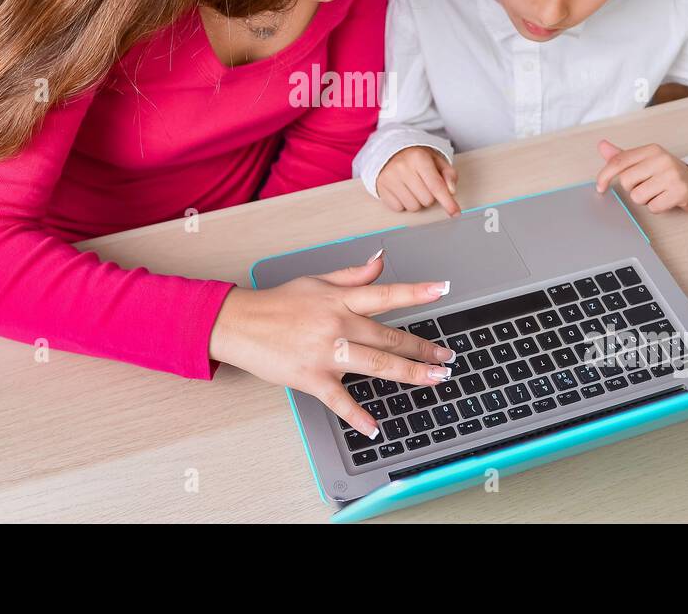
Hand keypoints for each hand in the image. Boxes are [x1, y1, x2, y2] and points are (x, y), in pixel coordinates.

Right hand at [209, 251, 453, 437]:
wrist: (240, 323)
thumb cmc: (277, 303)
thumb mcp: (317, 281)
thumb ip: (353, 275)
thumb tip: (381, 261)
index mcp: (341, 299)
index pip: (386, 293)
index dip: (417, 291)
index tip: (443, 290)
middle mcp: (339, 324)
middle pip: (390, 336)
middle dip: (423, 347)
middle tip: (447, 355)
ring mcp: (327, 353)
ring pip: (378, 364)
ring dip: (410, 373)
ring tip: (435, 378)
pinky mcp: (312, 378)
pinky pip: (340, 400)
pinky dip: (357, 416)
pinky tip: (374, 427)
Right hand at [375, 146, 459, 215]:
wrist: (390, 152)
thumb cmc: (416, 158)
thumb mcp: (436, 160)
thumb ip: (449, 174)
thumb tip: (451, 191)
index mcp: (419, 157)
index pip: (436, 185)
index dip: (448, 202)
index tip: (455, 212)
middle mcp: (402, 168)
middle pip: (427, 200)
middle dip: (429, 197)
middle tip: (424, 185)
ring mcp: (390, 179)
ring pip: (413, 207)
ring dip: (417, 201)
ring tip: (412, 188)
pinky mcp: (381, 188)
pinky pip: (399, 208)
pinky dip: (403, 203)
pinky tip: (402, 191)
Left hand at [594, 139, 687, 214]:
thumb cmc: (668, 174)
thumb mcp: (645, 161)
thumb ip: (622, 156)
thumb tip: (602, 146)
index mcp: (651, 150)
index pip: (619, 161)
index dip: (605, 175)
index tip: (600, 187)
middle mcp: (662, 159)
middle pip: (626, 182)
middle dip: (633, 189)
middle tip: (648, 186)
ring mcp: (672, 175)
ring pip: (637, 197)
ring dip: (645, 200)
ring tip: (658, 192)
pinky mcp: (680, 192)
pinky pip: (653, 207)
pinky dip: (657, 207)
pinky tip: (666, 199)